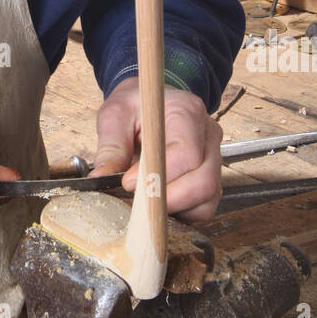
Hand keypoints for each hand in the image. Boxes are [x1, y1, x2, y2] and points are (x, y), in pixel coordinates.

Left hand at [92, 79, 222, 221]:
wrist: (151, 103)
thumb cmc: (135, 106)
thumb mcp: (115, 115)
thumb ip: (111, 146)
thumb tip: (102, 177)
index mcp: (187, 111)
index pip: (185, 152)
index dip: (158, 175)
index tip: (129, 183)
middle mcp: (208, 135)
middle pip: (203, 181)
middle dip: (169, 199)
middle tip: (137, 202)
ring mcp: (214, 158)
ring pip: (207, 198)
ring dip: (176, 208)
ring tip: (147, 203)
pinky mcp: (211, 178)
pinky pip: (205, 207)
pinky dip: (184, 213)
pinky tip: (161, 205)